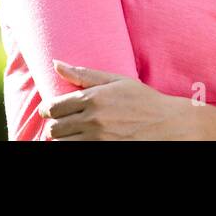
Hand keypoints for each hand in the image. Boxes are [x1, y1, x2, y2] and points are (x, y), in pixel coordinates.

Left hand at [40, 60, 199, 139]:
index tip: (52, 110)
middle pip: (54, 128)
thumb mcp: (116, 81)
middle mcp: (93, 120)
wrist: (168, 124)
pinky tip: (83, 139)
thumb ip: (84, 74)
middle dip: (56, 124)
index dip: (48, 109)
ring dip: (64, 137)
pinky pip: (75, 151)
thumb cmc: (142, 99)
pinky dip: (74, 145)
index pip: (53, 108)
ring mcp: (98, 140)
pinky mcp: (103, 151)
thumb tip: (56, 63)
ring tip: (74, 132)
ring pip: (62, 142)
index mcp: (93, 98)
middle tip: (64, 121)